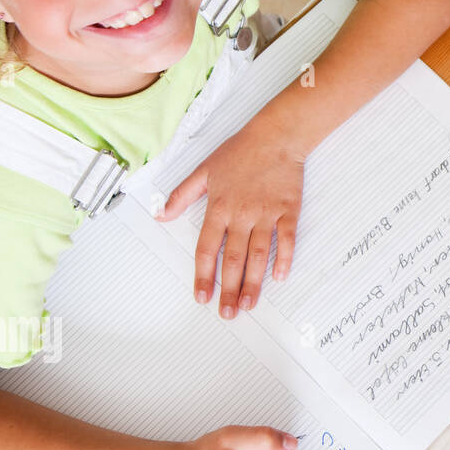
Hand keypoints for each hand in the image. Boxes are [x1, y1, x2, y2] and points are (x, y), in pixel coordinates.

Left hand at [155, 121, 305, 316]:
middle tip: (227, 313)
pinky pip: (286, 239)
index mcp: (219, 207)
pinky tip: (279, 277)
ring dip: (253, 282)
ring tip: (249, 304)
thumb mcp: (204, 170)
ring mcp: (267, 214)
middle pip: (233, 259)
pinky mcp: (288, 210)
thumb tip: (160, 215)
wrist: (276, 136)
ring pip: (258, 254)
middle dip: (229, 289)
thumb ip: (181, 195)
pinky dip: (284, 258)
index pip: (207, 249)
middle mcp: (242, 214)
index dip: (203, 275)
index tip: (201, 296)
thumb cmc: (241, 151)